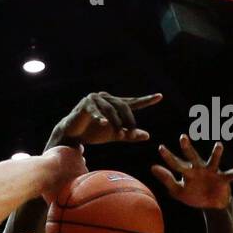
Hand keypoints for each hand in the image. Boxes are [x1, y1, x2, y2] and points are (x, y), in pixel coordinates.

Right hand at [47, 92, 162, 149]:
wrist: (72, 135)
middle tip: (132, 133)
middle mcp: (107, 98)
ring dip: (116, 122)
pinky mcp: (85, 104)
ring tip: (118, 133)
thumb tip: (148, 136)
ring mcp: (95, 99)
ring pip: (111, 109)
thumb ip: (129, 135)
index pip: (133, 102)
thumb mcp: (114, 135)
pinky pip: (95, 111)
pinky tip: (104, 124)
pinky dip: (100, 118)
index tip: (159, 97)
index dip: (146, 100)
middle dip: (128, 120)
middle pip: (123, 106)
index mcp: (115, 104)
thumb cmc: (93, 133)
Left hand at [152, 137, 232, 209]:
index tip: (160, 148)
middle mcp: (199, 168)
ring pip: (213, 160)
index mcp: (188, 171)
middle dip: (187, 147)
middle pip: (192, 156)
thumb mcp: (178, 190)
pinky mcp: (223, 179)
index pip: (176, 163)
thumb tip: (152, 167)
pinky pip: (231, 174)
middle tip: (182, 137)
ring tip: (218, 145)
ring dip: (216, 153)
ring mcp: (212, 172)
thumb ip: (166, 179)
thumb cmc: (194, 195)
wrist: (211, 205)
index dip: (168, 157)